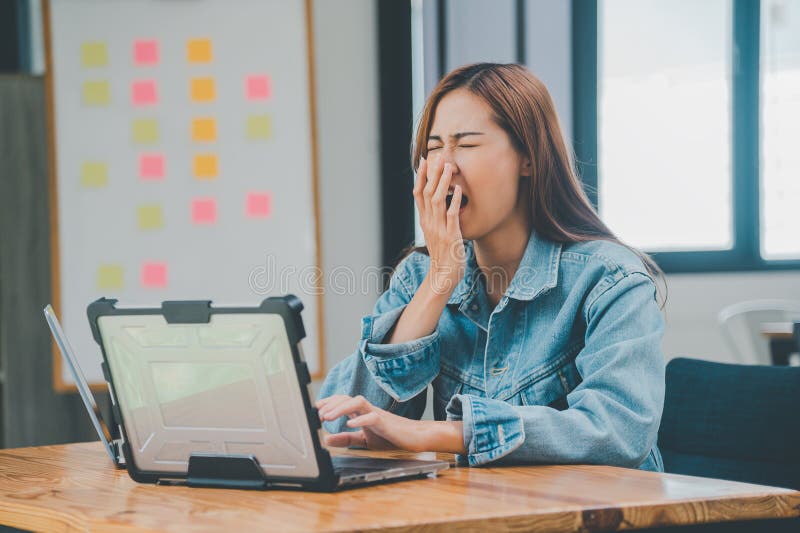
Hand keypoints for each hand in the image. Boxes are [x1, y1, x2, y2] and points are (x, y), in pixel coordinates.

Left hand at [316, 395, 428, 451]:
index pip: (342, 401)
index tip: (314, 409)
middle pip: (347, 398)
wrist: (416, 438)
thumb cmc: (391, 437)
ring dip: (341, 408)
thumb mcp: (364, 440)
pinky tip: (350, 425)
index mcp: (362, 413)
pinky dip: (360, 420)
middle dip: (330, 404)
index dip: (328, 403)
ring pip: (358, 402)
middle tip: (317, 414)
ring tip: (327, 417)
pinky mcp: (387, 423)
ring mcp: (378, 414)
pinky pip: (372, 417)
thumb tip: (327, 439)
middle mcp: (368, 410)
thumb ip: (347, 439)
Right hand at [413, 157, 465, 294]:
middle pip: (426, 193)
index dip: (421, 176)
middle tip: (437, 156)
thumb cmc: (443, 254)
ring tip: (448, 167)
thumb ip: (435, 218)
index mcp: (425, 220)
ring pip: (437, 200)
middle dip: (432, 173)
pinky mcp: (450, 235)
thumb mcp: (435, 233)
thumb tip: (438, 204)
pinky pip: (451, 215)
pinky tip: (458, 190)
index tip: (424, 161)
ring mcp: (439, 229)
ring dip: (442, 182)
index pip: (418, 194)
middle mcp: (429, 222)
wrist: (443, 275)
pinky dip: (454, 201)